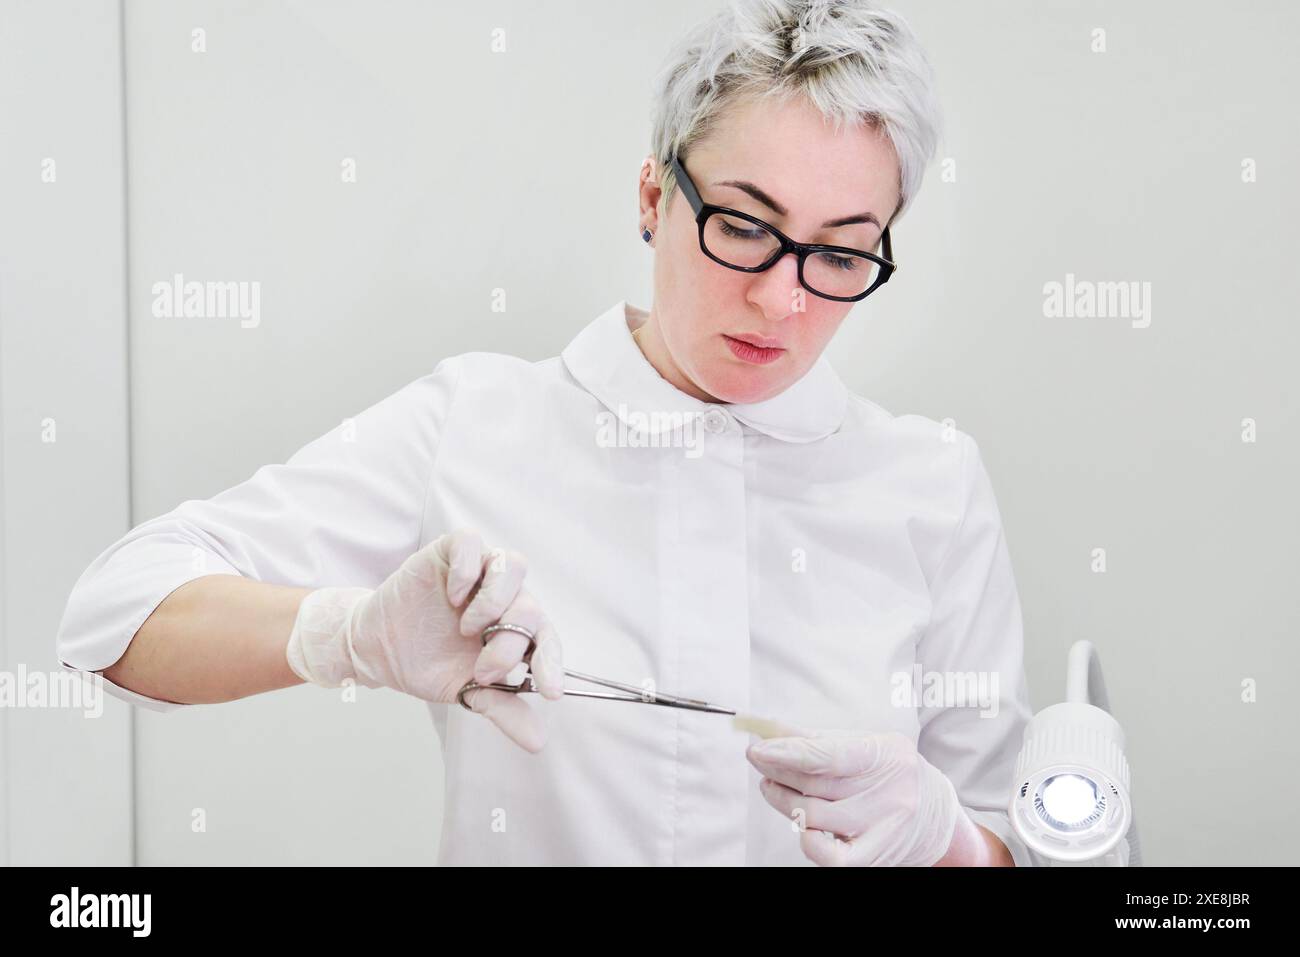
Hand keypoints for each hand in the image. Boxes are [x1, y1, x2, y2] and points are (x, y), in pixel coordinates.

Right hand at [285, 528, 563, 750]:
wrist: (379, 649)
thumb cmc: (429, 664)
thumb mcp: (467, 691)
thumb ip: (503, 709)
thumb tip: (538, 742)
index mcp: (515, 630)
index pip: (547, 639)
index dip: (552, 664)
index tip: (549, 692)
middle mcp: (504, 598)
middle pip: (530, 607)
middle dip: (510, 644)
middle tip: (484, 669)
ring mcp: (479, 572)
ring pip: (513, 565)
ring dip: (496, 602)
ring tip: (467, 628)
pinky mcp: (450, 553)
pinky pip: (472, 542)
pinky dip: (468, 568)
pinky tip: (454, 596)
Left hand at [746, 728, 960, 865]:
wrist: (936, 818)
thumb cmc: (890, 773)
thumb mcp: (865, 744)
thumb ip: (817, 738)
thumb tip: (768, 729)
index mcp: (886, 754)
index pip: (829, 756)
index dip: (788, 752)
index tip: (757, 748)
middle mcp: (889, 793)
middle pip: (816, 785)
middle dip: (778, 771)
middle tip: (758, 760)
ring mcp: (882, 828)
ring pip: (815, 816)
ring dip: (783, 800)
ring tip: (771, 785)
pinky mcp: (875, 856)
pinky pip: (830, 856)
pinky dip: (807, 840)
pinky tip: (798, 823)